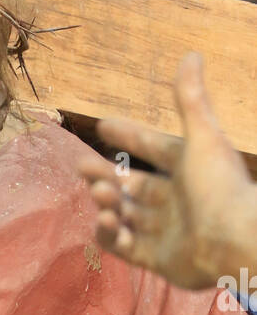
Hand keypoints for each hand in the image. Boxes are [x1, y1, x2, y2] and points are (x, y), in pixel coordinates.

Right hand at [80, 54, 256, 287]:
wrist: (233, 241)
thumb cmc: (219, 187)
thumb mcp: (202, 137)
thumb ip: (190, 99)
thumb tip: (191, 53)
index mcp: (189, 170)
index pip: (154, 148)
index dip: (129, 136)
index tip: (102, 125)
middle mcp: (177, 201)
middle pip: (133, 185)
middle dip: (106, 175)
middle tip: (82, 166)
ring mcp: (166, 233)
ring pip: (126, 215)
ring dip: (107, 203)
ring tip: (97, 195)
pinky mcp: (157, 261)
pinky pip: (126, 247)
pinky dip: (111, 235)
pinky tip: (106, 221)